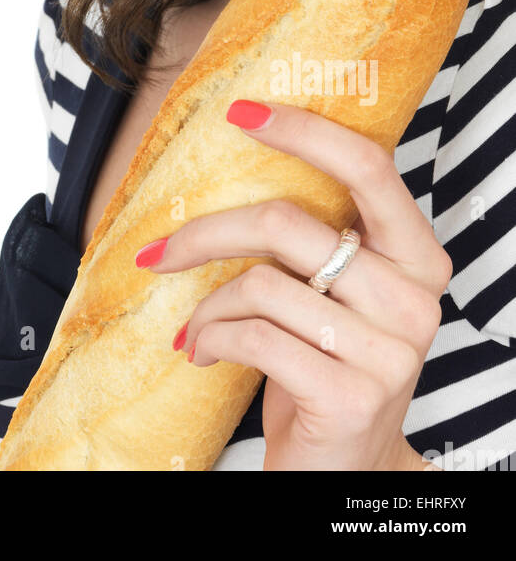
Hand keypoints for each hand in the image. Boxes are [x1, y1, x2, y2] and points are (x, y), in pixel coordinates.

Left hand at [135, 99, 451, 470]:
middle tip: (159, 249)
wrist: (346, 466)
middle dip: (206, 232)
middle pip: (286, 223)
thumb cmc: (327, 358)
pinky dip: (211, 339)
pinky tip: (201, 352)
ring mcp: (389, 352)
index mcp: (417, 256)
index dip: (304, 130)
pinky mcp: (349, 396)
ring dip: (207, 307)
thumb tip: (236, 149)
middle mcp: (414, 300)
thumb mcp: (336, 290)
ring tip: (194, 326)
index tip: (240, 112)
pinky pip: (253, 337)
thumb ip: (316, 233)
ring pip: (260, 284)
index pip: (369, 167)